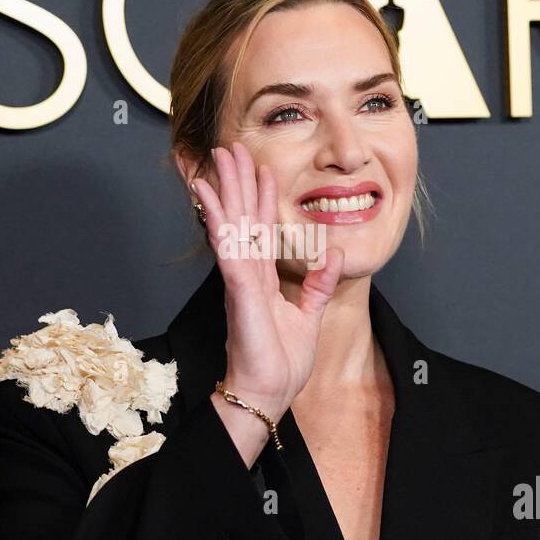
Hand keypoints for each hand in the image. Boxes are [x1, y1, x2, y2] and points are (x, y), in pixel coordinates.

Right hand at [190, 140, 343, 419]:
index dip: (261, 197)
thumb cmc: (282, 362)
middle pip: (242, 216)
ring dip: (225, 187)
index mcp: (263, 279)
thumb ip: (319, 284)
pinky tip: (208, 195)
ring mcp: (240, 278)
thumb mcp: (310, 315)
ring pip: (231, 223)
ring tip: (220, 156)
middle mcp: (248, 273)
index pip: (261, 228)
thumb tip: (332, 253)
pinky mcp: (237, 288)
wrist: (268, 392)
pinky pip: (226, 246)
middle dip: (239, 180)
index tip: (260, 168)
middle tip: (232, 147)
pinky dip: (217, 219)